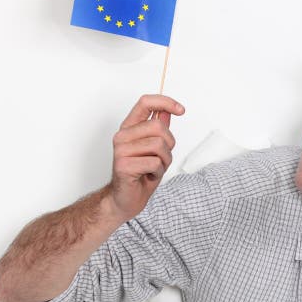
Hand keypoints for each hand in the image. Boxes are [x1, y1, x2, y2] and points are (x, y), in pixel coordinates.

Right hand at [108, 94, 184, 220]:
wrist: (126, 199)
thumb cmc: (140, 173)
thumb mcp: (154, 148)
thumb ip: (158, 129)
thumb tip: (167, 111)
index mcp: (129, 128)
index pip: (145, 103)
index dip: (165, 102)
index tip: (181, 109)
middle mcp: (122, 136)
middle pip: (158, 126)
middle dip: (169, 144)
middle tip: (161, 158)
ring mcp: (121, 150)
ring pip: (159, 145)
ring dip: (164, 161)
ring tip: (153, 168)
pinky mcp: (124, 165)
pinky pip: (155, 163)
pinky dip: (158, 172)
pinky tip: (148, 176)